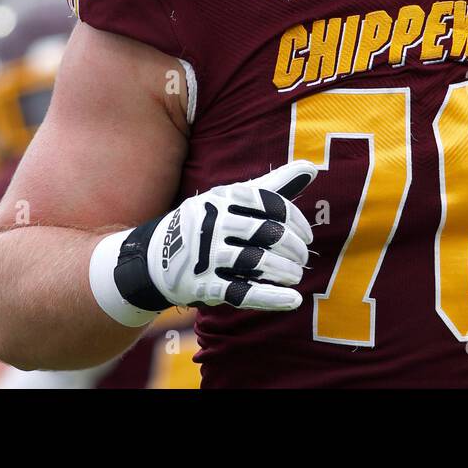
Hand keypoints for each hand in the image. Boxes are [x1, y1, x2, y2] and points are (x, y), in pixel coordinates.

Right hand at [91, 160, 317, 324]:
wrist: (156, 256)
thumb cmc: (209, 222)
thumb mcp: (233, 199)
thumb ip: (272, 185)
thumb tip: (311, 168)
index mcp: (224, 198)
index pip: (272, 204)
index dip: (297, 222)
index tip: (307, 237)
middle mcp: (214, 222)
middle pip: (268, 233)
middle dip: (294, 248)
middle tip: (302, 258)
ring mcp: (206, 254)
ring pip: (258, 262)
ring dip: (285, 272)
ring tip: (296, 275)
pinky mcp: (203, 285)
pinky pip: (243, 292)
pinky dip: (272, 298)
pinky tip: (293, 300)